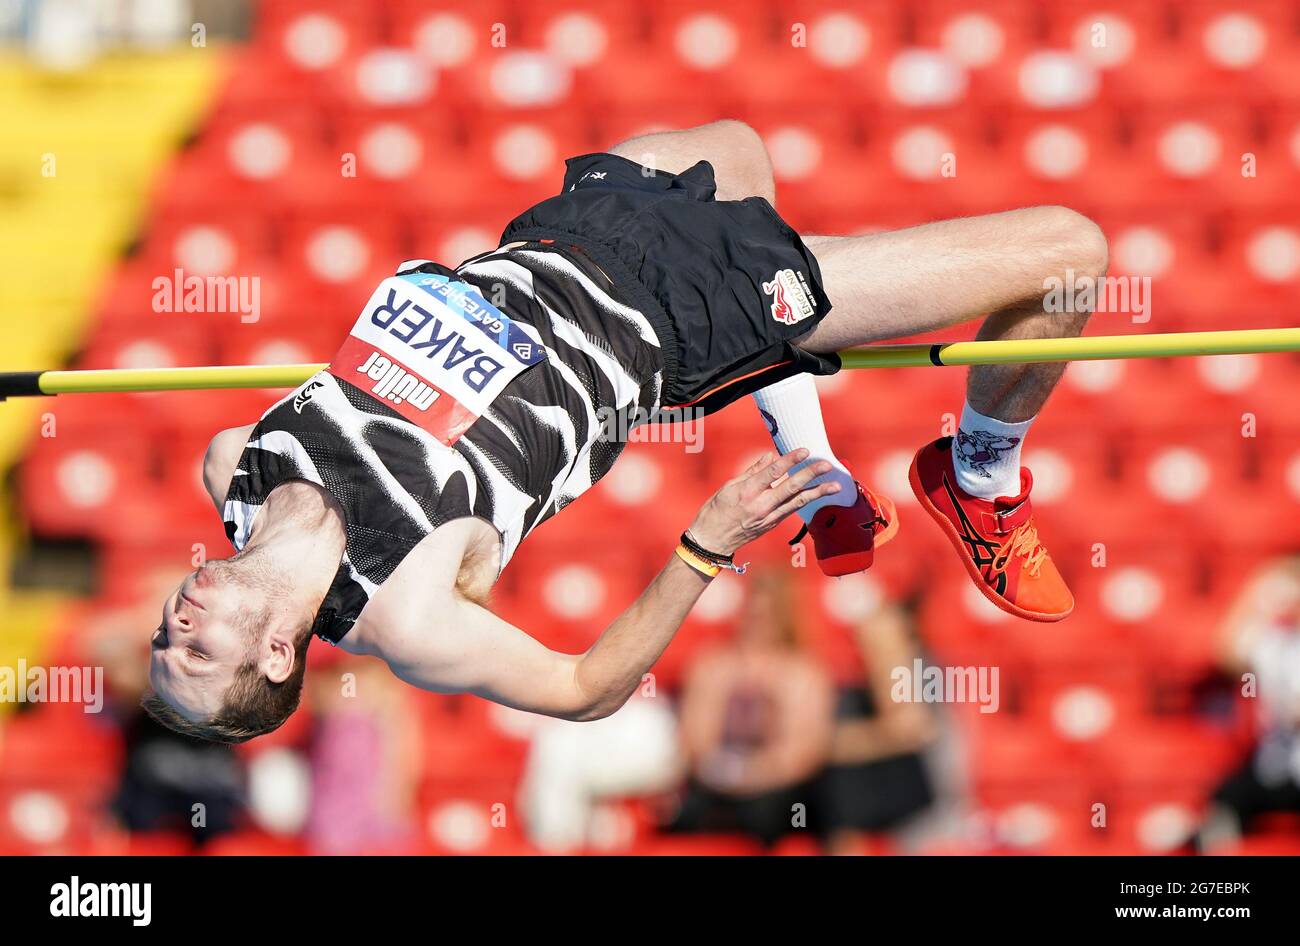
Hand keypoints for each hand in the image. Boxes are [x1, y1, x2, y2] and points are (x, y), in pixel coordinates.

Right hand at [686, 449, 840, 556]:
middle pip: (791, 487)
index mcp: (747, 491)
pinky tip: (817, 494)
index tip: (805, 450)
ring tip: (835, 485)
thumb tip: (770, 457)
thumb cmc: (715, 511)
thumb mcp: (729, 486)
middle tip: (826, 464)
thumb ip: (752, 471)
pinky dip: (805, 500)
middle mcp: (761, 505)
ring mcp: (768, 517)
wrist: (712, 540)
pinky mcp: (772, 525)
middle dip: (811, 474)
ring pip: (798, 502)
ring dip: (818, 492)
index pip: (774, 472)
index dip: (791, 460)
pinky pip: (791, 510)